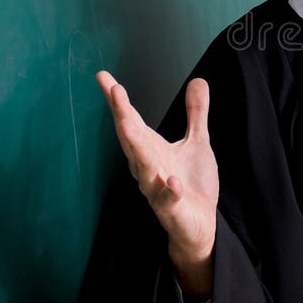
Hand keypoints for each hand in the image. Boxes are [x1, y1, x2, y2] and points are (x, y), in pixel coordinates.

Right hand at [96, 70, 218, 298]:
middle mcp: (148, 167)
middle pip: (131, 139)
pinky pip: (168, 199)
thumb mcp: (197, 142)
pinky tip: (171, 180)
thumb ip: (196, 113)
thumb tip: (198, 81)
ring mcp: (157, 188)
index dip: (118, 100)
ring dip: (137, 148)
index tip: (103, 76)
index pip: (131, 121)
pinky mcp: (172, 209)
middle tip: (114, 90)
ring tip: (128, 126)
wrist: (198, 226)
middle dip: (122, 115)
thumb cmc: (191, 184)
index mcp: (151, 149)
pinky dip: (169, 189)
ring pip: (143, 168)